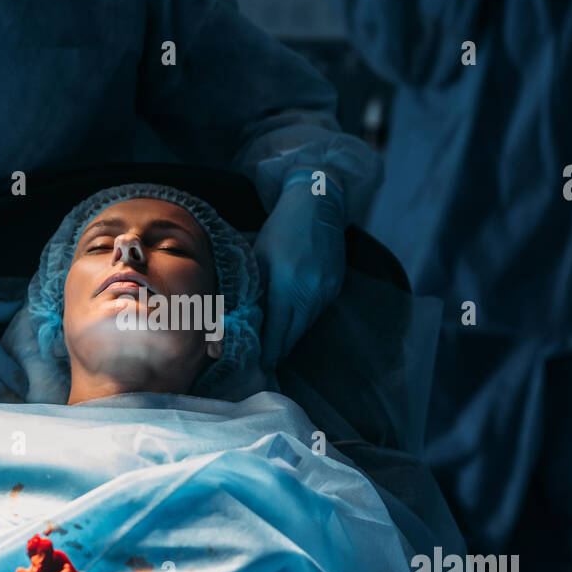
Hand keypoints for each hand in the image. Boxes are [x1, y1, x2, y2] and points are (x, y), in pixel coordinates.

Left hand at [255, 179, 345, 370]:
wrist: (318, 204)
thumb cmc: (281, 229)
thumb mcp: (259, 258)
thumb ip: (251, 290)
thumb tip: (236, 320)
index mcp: (287, 286)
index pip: (277, 333)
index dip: (268, 353)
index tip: (258, 367)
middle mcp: (310, 293)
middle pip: (293, 336)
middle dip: (278, 350)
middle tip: (262, 363)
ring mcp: (326, 291)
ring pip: (305, 326)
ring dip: (289, 335)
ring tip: (274, 345)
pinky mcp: (335, 287)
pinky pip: (315, 312)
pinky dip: (302, 319)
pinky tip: (290, 319)